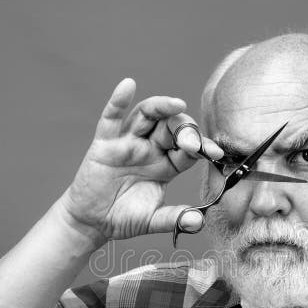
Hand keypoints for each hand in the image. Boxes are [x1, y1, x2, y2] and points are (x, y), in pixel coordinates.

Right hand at [57, 78, 222, 244]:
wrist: (92, 223)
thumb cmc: (123, 218)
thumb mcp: (151, 221)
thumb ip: (174, 219)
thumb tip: (199, 222)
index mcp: (166, 165)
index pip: (189, 150)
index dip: (202, 148)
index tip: (216, 153)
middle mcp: (149, 149)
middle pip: (171, 127)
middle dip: (185, 130)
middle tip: (192, 142)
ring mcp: (127, 143)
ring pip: (146, 116)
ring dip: (162, 107)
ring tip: (177, 104)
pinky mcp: (104, 144)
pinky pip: (111, 119)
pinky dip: (118, 100)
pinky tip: (128, 85)